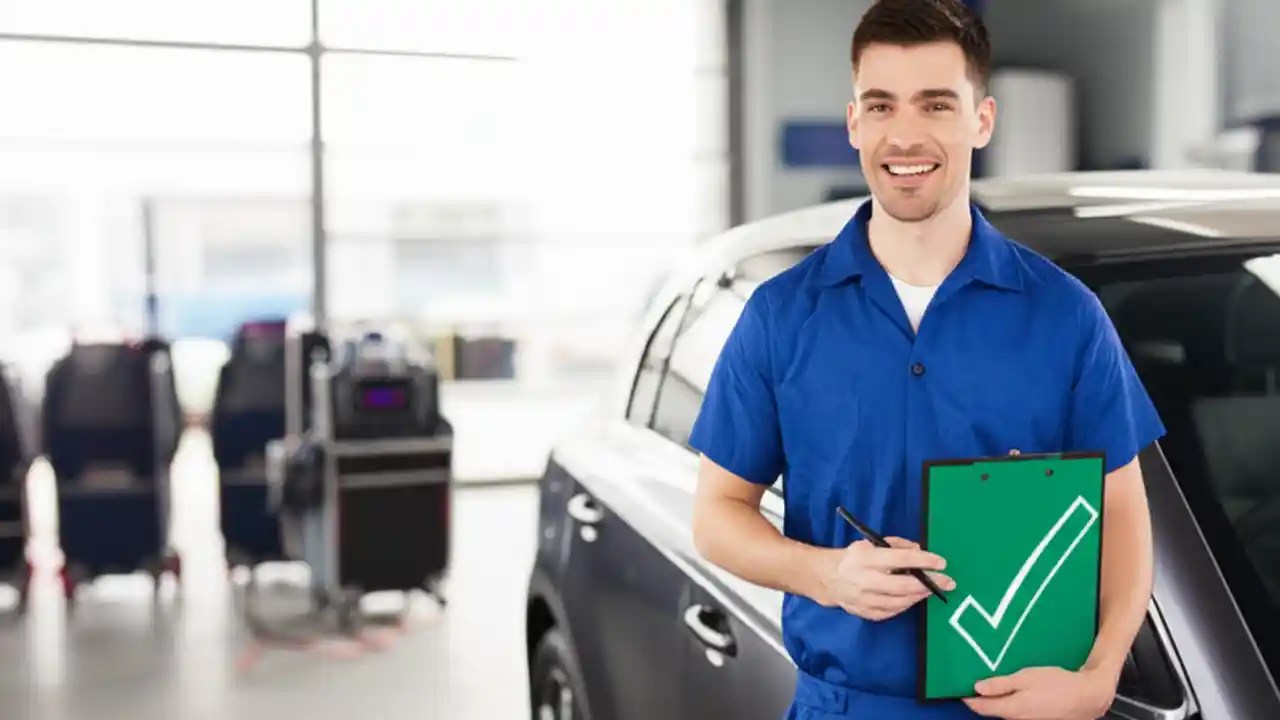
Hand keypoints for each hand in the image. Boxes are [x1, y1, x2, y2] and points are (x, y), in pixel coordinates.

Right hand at [818, 537, 954, 620]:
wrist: (828, 579)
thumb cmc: (853, 558)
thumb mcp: (870, 543)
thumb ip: (895, 545)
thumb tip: (919, 551)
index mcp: (866, 558)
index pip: (901, 559)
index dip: (924, 561)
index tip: (941, 562)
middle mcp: (866, 580)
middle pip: (904, 585)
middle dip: (930, 583)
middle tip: (948, 581)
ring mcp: (865, 600)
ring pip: (901, 601)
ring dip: (920, 595)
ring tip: (932, 590)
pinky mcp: (866, 613)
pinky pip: (892, 611)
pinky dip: (906, 604)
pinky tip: (914, 598)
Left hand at [963, 666, 1118, 718]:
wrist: (1087, 697)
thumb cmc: (1057, 683)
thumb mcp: (1026, 677)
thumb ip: (1001, 684)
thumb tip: (977, 688)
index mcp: (1012, 709)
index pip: (981, 708)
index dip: (969, 698)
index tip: (959, 688)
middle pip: (993, 710)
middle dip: (983, 699)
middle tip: (975, 682)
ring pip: (1005, 712)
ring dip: (998, 701)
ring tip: (995, 684)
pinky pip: (1017, 713)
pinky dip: (1011, 704)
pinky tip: (1015, 692)